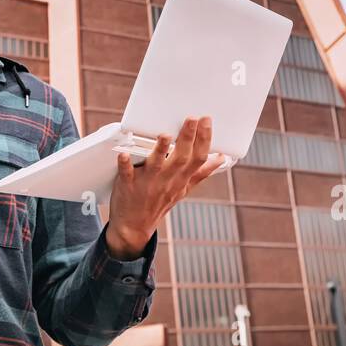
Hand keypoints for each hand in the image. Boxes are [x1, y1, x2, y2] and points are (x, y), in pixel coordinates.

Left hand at [105, 116, 224, 258]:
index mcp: (181, 179)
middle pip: (181, 158)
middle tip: (192, 118)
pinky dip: (125, 164)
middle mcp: (167, 179)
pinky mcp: (128, 185)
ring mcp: (147, 183)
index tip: (207, 120)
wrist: (134, 226)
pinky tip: (123, 154)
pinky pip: (126, 174)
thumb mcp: (183, 189)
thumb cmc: (159, 203)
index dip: (204, 139)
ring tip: (165, 135)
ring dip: (160, 151)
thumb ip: (201, 172)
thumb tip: (221, 159)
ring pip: (156, 164)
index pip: (198, 159)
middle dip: (187, 138)